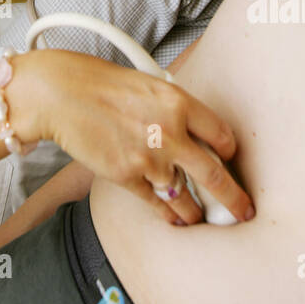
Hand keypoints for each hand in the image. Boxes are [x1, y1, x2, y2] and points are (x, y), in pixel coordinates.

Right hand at [12, 49, 254, 226]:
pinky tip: (175, 220)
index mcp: (178, 101)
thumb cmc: (99, 83)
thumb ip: (172, 108)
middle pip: (214, 175)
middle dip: (234, 199)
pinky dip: (167, 215)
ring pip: (184, 196)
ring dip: (195, 212)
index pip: (222, 134)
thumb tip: (190, 131)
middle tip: (244, 211)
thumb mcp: (147, 84)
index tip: (231, 161)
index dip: (230, 152)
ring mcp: (148, 157)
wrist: (60, 94)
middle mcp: (169, 131)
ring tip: (203, 220)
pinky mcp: (126, 176)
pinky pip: (156, 203)